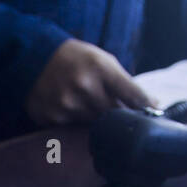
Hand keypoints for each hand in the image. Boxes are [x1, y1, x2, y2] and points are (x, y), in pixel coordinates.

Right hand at [25, 39, 152, 125]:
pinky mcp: (51, 117)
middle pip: (113, 114)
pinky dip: (73, 121)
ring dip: (93, 118)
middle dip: (116, 112)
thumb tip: (151, 106)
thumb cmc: (75, 59)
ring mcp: (66, 104)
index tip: (153, 113)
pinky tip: (65, 106)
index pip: (132, 94)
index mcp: (101, 68)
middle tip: (113, 108)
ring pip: (92, 124)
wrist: (34, 58)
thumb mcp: (102, 61)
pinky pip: (71, 128)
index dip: (145, 106)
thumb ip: (124, 83)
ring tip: (83, 103)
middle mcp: (84, 86)